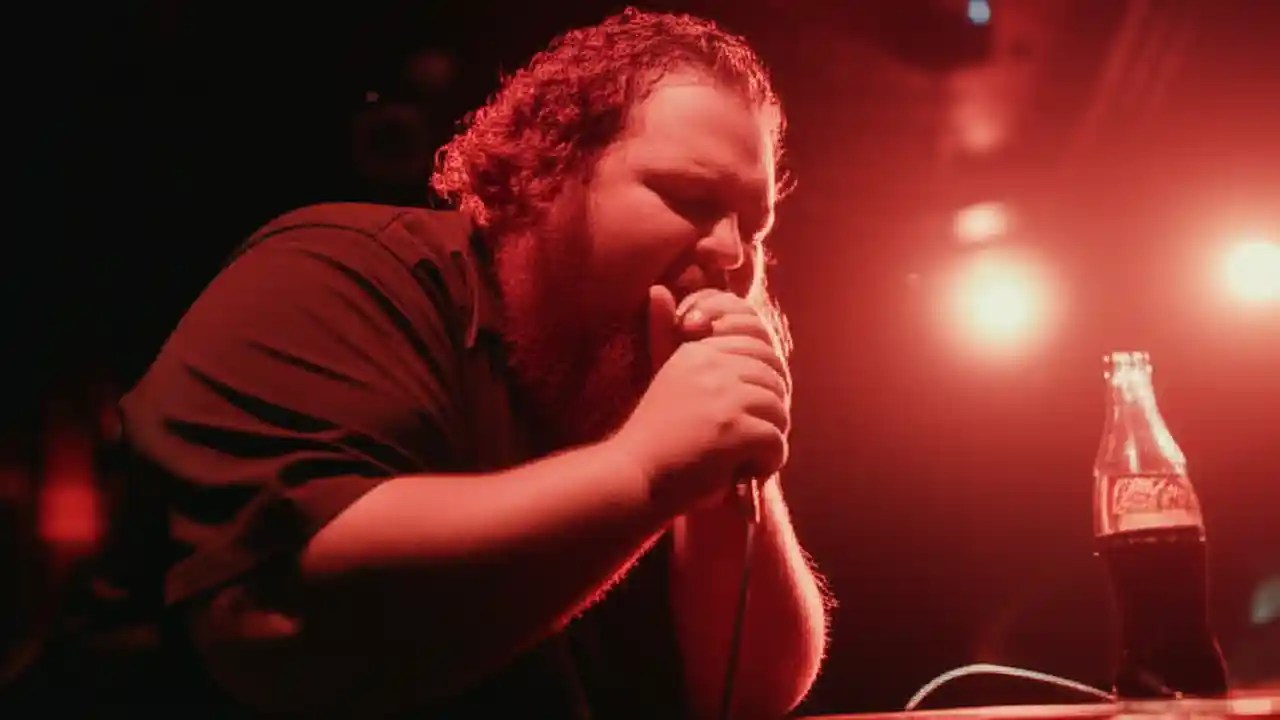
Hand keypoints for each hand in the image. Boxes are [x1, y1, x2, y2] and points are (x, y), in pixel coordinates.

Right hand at [609, 286, 789, 511]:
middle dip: (770, 411)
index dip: (764, 383)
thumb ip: (669, 340)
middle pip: (775, 378)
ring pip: (779, 411)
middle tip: (749, 438)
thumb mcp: (665, 379)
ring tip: (743, 456)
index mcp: (697, 352)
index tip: (747, 412)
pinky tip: (742, 471)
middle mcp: (712, 366)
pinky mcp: (736, 430)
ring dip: (769, 439)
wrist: (632, 477)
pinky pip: (776, 442)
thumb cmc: (651, 437)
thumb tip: (659, 289)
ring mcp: (725, 397)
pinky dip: (767, 463)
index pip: (758, 349)